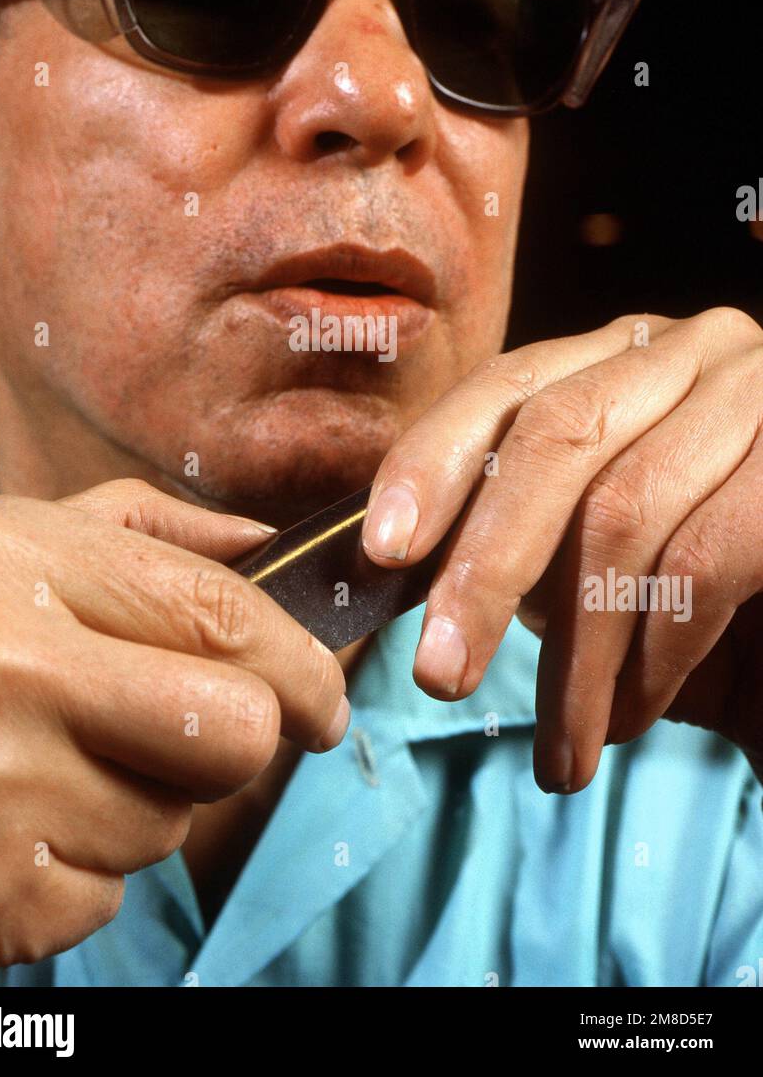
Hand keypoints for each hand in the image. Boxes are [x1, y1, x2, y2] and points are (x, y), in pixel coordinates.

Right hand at [0, 479, 346, 981]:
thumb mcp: (7, 542)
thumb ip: (148, 530)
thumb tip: (272, 548)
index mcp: (11, 566)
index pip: (225, 619)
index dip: (303, 664)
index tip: (324, 697)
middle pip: (230, 735)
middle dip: (236, 740)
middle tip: (201, 733)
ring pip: (168, 825)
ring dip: (137, 801)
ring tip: (46, 763)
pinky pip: (102, 900)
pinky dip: (73, 870)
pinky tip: (5, 824)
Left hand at [362, 308, 762, 792]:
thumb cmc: (723, 608)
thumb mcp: (606, 563)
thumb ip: (530, 547)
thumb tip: (406, 571)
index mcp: (629, 357)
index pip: (510, 386)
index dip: (434, 460)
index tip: (379, 549)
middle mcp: (698, 353)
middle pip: (557, 436)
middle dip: (488, 564)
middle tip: (440, 674)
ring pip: (624, 513)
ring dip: (575, 656)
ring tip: (555, 749)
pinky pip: (703, 563)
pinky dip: (652, 658)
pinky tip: (626, 720)